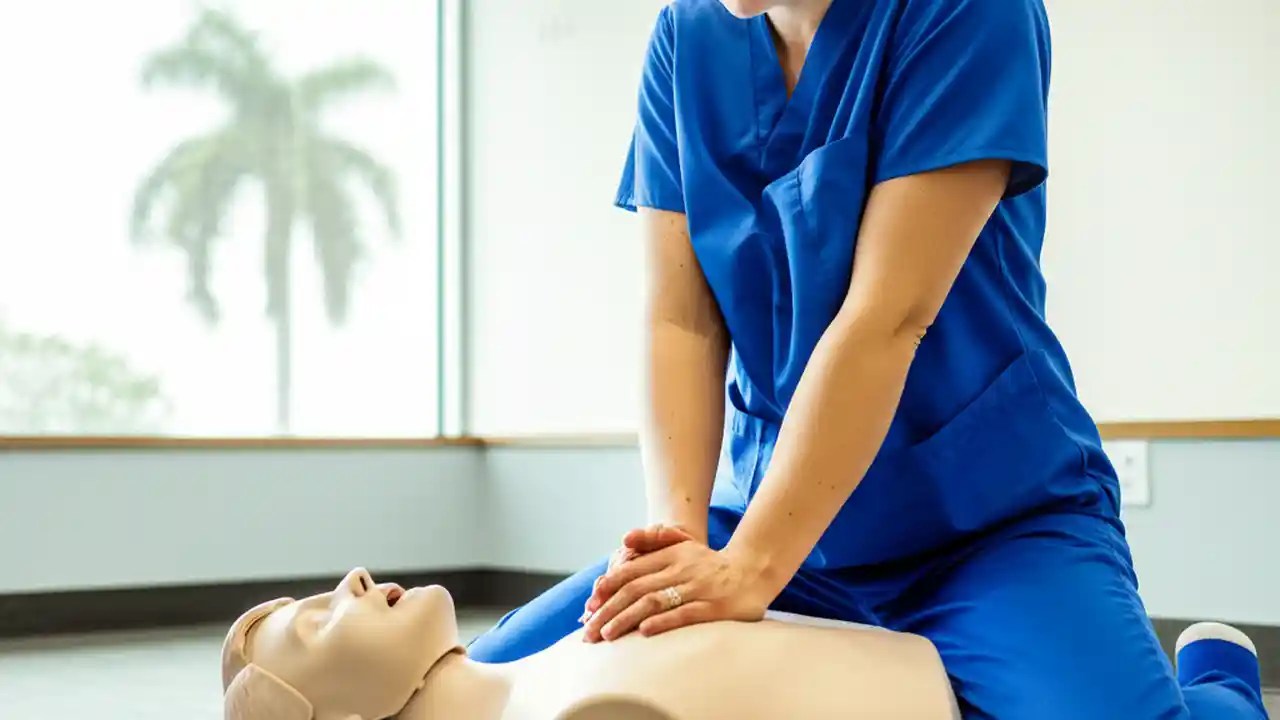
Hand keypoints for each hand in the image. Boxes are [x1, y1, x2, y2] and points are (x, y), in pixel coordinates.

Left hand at [582, 543, 772, 642]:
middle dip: (608, 611)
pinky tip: (644, 631)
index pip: (630, 571)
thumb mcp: (682, 546)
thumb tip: (624, 539)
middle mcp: (681, 569)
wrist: (754, 571)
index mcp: (671, 555)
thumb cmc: (710, 565)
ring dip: (626, 618)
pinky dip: (663, 622)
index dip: (607, 588)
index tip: (588, 606)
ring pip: (654, 602)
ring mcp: (698, 588)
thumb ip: (653, 541)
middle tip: (589, 632)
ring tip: (607, 634)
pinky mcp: (715, 607)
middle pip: (635, 589)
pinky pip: (684, 614)